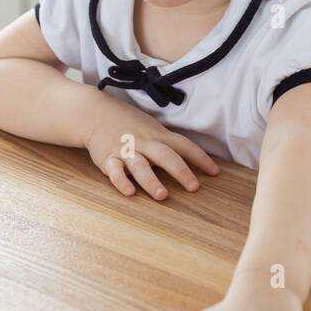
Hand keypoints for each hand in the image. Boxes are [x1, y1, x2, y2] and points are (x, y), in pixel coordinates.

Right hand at [84, 99, 218, 199]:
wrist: (96, 114)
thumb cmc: (130, 124)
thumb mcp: (152, 128)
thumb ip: (169, 144)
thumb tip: (194, 160)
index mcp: (158, 135)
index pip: (184, 145)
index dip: (200, 158)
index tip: (215, 173)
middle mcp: (144, 142)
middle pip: (165, 156)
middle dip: (180, 171)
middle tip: (194, 187)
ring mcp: (126, 151)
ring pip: (140, 166)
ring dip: (152, 180)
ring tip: (163, 196)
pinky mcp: (107, 159)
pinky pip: (115, 171)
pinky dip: (122, 181)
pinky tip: (129, 192)